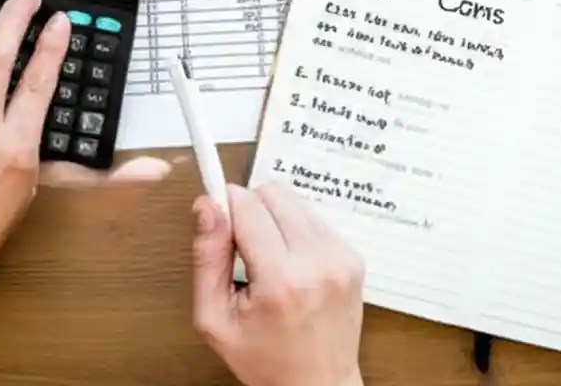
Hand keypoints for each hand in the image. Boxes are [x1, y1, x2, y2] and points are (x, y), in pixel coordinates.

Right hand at [192, 184, 365, 385]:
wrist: (317, 385)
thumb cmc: (265, 360)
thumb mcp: (214, 319)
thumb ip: (206, 258)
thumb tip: (207, 206)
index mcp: (281, 281)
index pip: (248, 205)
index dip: (226, 205)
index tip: (216, 219)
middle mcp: (318, 264)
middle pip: (274, 193)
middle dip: (250, 210)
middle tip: (243, 248)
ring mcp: (341, 258)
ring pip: (295, 201)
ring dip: (275, 219)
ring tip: (268, 259)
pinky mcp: (353, 257)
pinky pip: (314, 218)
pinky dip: (296, 231)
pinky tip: (290, 262)